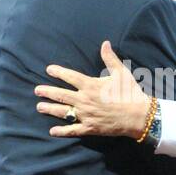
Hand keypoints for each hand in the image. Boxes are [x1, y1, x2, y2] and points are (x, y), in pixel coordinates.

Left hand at [36, 40, 152, 138]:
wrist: (139, 115)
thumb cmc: (130, 92)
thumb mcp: (121, 73)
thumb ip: (110, 58)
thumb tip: (105, 43)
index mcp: (91, 85)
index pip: (70, 77)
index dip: (58, 72)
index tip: (48, 69)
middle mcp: (85, 100)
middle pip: (61, 95)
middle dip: (47, 91)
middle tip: (37, 90)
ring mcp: (86, 115)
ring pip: (63, 112)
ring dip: (50, 109)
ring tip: (39, 106)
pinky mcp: (89, 128)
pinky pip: (72, 130)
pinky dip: (62, 131)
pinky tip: (52, 131)